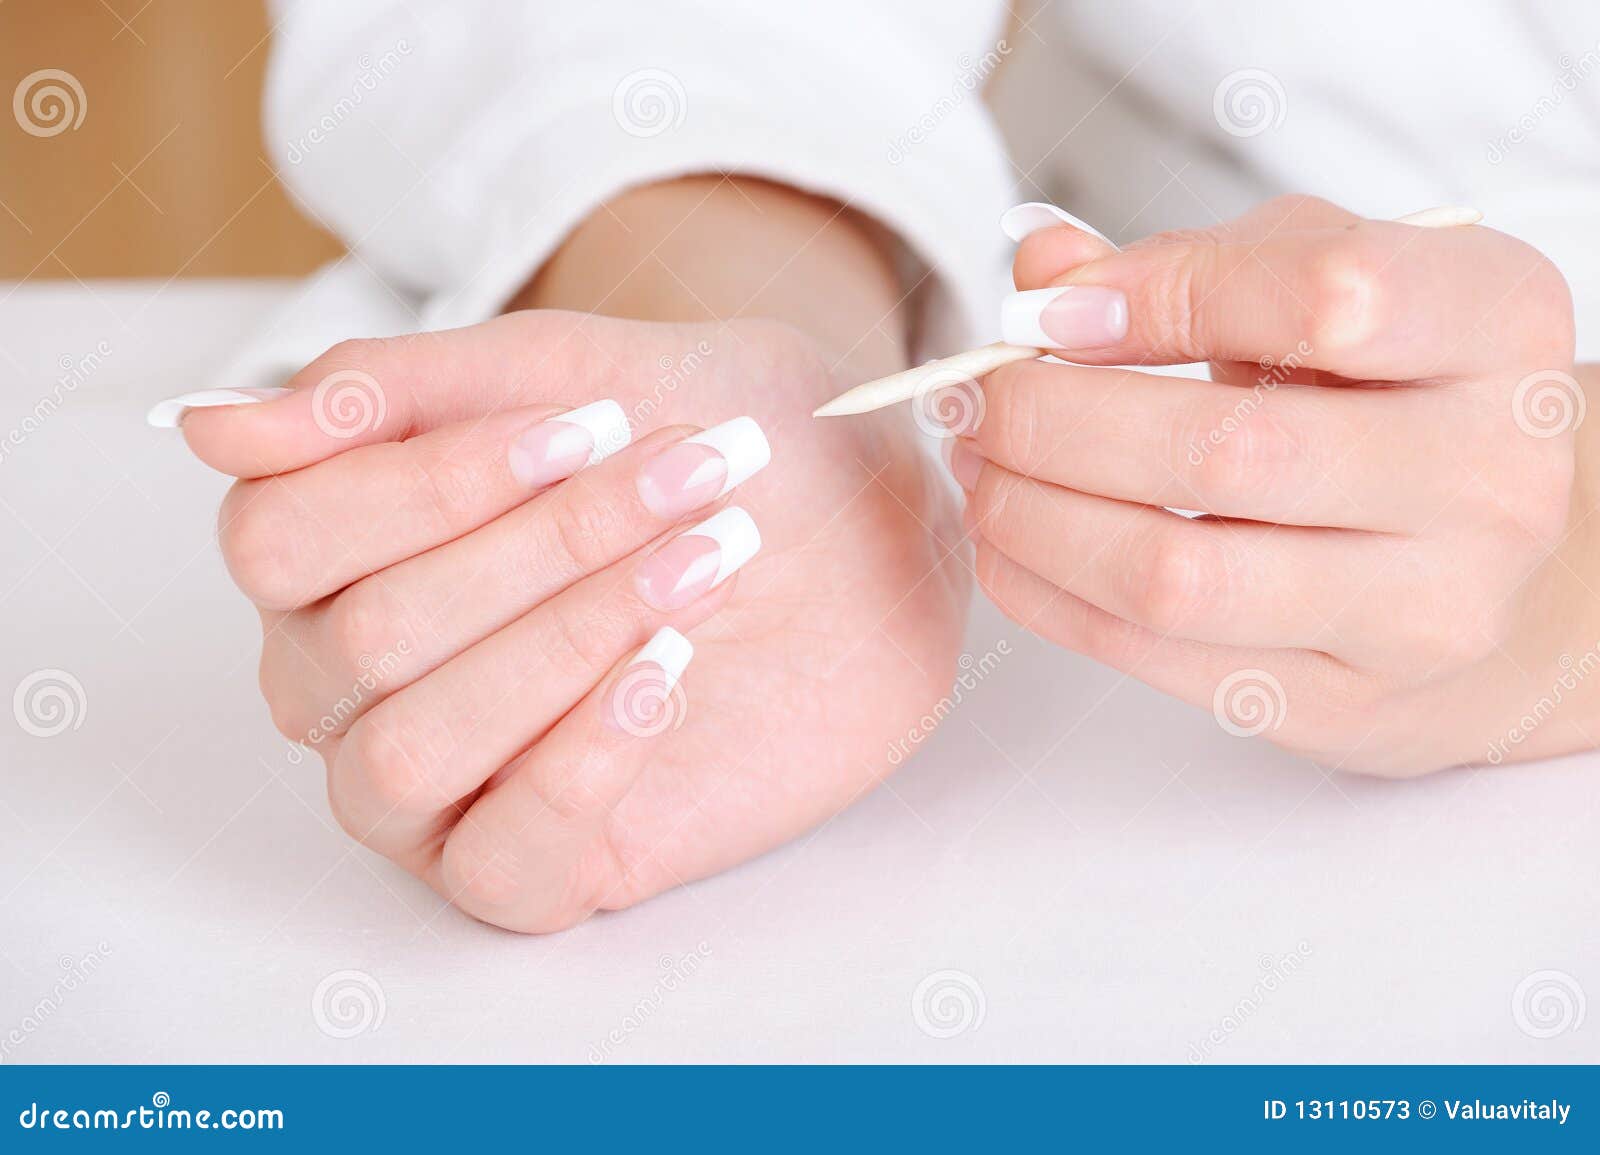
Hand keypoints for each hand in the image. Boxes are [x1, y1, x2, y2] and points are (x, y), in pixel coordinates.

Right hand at [180, 311, 966, 930]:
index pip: (278, 535)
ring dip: (568, 643)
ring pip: (408, 751)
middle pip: (364, 638)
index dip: (435, 479)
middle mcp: (353, 680)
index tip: (594, 422)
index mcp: (334, 554)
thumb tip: (215, 425)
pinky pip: (497, 863)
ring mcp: (441, 783)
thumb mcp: (579, 369)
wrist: (865, 524)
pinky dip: (582, 764)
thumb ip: (400, 389)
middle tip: (695, 477)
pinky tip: (667, 673)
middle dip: (548, 547)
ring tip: (702, 567)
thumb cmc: (716, 440)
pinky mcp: (543, 860)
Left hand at [961, 194, 1591, 773]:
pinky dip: (1046, 592)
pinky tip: (1010, 541)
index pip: (1324, 298)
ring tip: (982, 470)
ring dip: (1034, 517)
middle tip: (977, 398)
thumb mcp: (1315, 284)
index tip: (1054, 311)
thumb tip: (1044, 272)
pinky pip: (1154, 655)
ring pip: (1175, 575)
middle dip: (1053, 419)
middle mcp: (1490, 476)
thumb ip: (1186, 264)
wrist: (1481, 567)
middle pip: (1224, 451)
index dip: (1155, 298)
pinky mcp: (1343, 704)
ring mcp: (1426, 610)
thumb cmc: (1385, 398)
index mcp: (1499, 328)